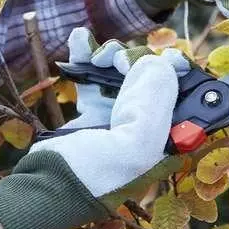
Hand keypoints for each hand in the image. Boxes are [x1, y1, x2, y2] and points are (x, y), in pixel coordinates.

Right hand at [0, 28, 188, 228]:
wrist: (46, 189)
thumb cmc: (95, 177)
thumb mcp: (136, 146)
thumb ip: (154, 103)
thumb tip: (158, 63)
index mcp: (164, 141)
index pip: (182, 99)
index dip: (177, 73)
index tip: (169, 56)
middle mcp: (144, 129)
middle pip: (150, 81)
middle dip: (137, 61)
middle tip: (120, 60)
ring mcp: (118, 121)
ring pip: (122, 76)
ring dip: (111, 56)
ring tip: (97, 55)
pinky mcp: (92, 115)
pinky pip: (94, 80)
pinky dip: (86, 58)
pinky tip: (80, 39)